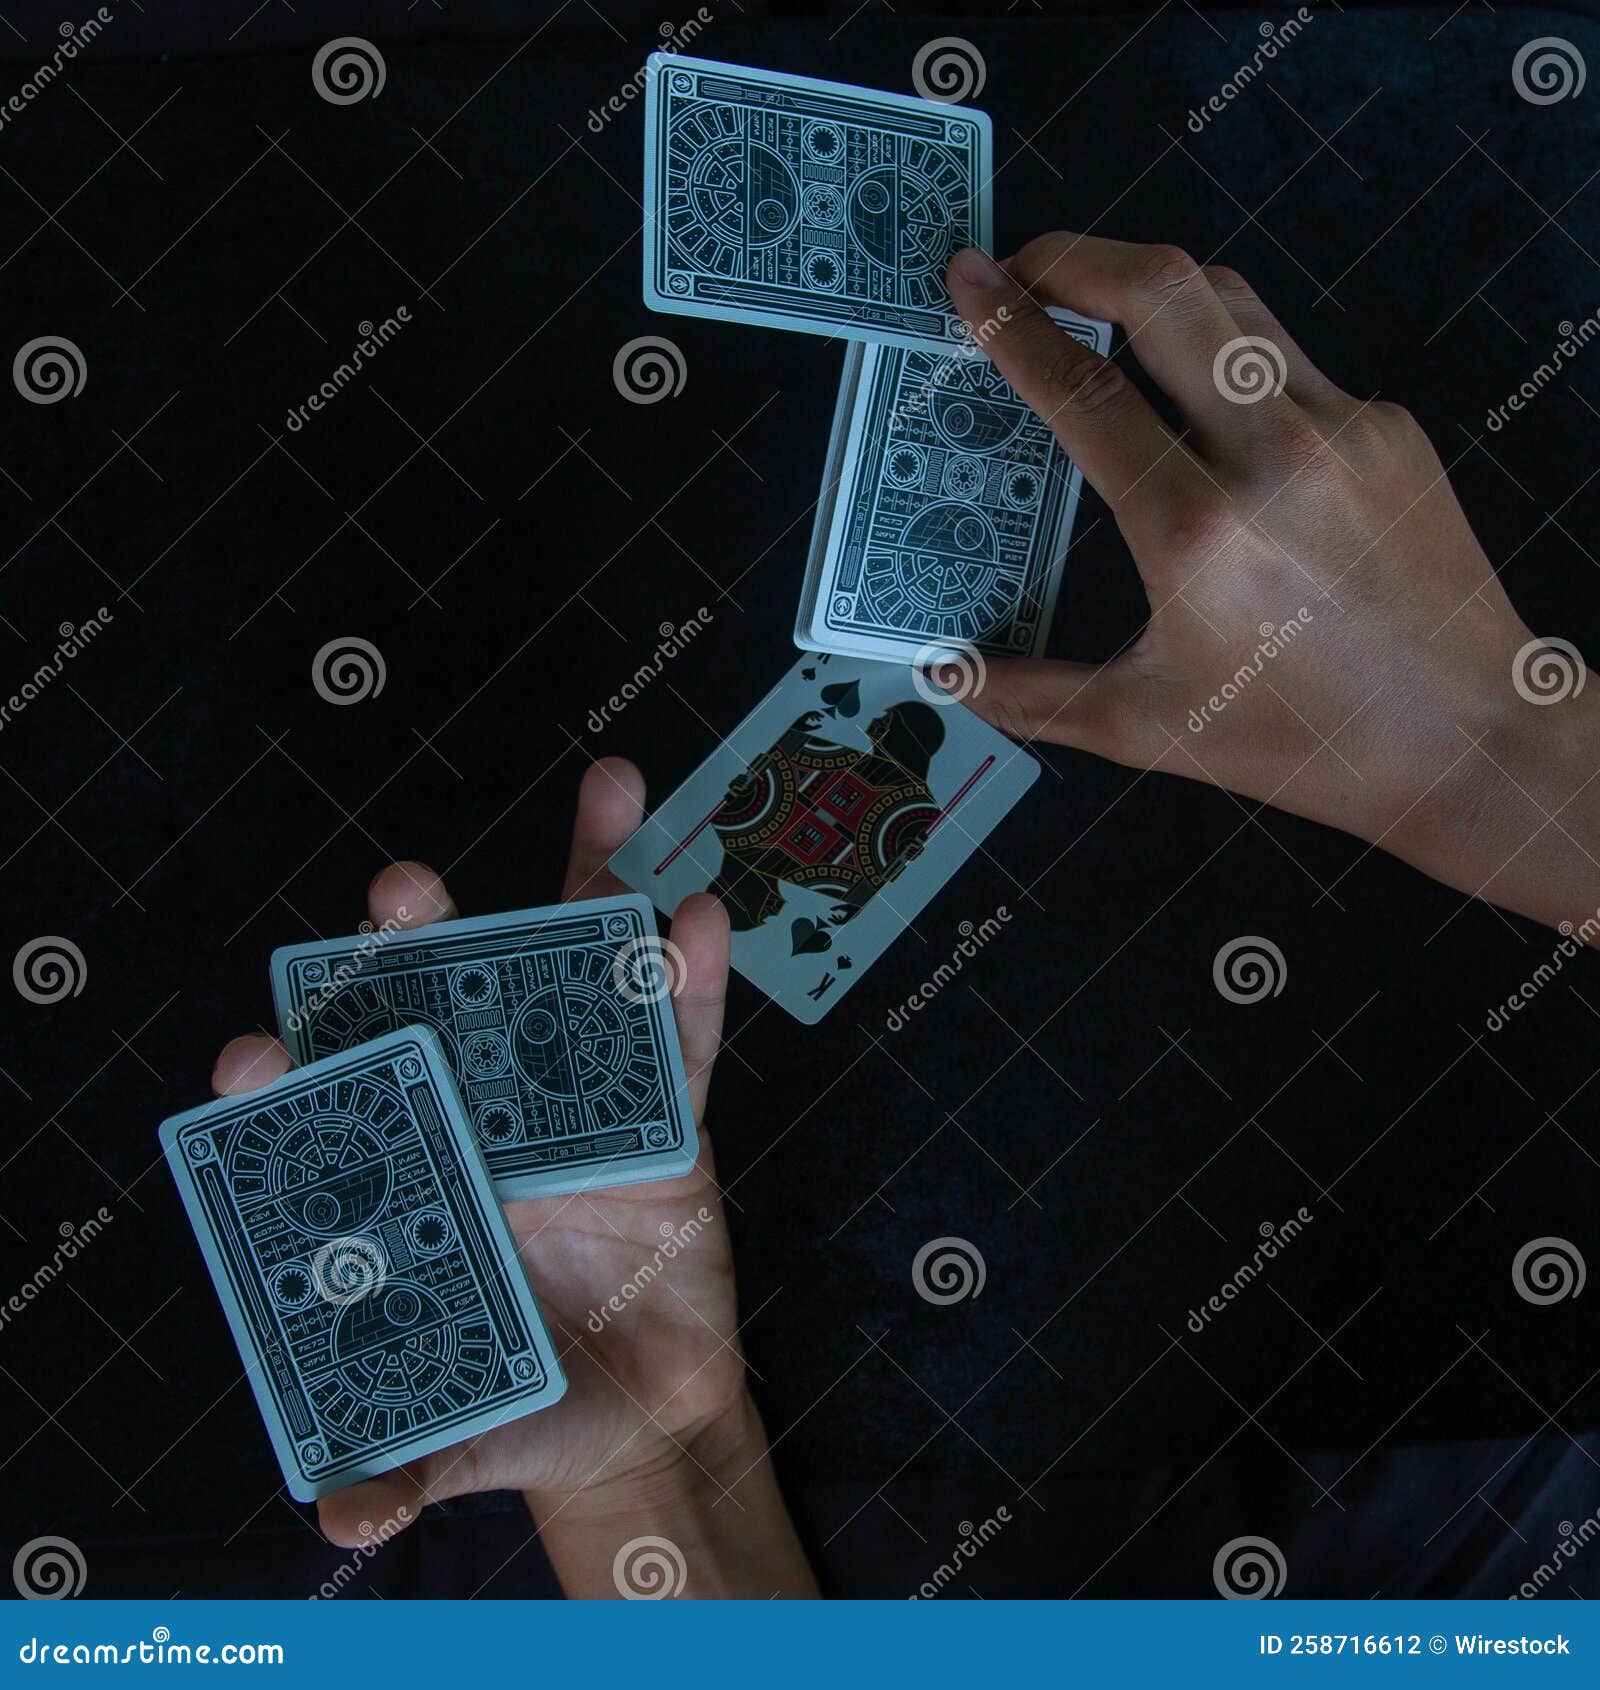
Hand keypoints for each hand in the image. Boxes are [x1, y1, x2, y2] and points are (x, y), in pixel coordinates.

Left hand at [211, 758, 816, 1596]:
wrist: (645, 1409)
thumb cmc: (531, 1406)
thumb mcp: (468, 1439)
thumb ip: (410, 1467)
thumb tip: (342, 1515)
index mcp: (410, 1179)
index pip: (333, 1107)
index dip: (291, 1073)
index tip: (255, 1056)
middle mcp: (484, 1116)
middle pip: (445, 1002)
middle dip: (419, 942)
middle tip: (402, 889)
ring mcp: (578, 1101)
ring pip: (578, 975)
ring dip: (590, 879)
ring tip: (607, 784)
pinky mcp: (669, 1113)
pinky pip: (685, 1037)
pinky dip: (695, 979)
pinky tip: (701, 914)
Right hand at [943, 237, 1598, 933]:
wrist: (1469, 739)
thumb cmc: (1304, 742)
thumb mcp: (1147, 726)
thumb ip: (1031, 694)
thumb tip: (943, 674)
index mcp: (1195, 531)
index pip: (1081, 389)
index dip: (1009, 322)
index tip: (968, 281)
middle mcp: (1271, 455)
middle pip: (1163, 288)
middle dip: (1077, 253)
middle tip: (1023, 264)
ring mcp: (1343, 427)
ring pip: (1231, 300)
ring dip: (1150, 286)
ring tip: (1097, 303)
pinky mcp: (1388, 427)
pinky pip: (1285, 360)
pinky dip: (1221, 357)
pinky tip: (1198, 404)